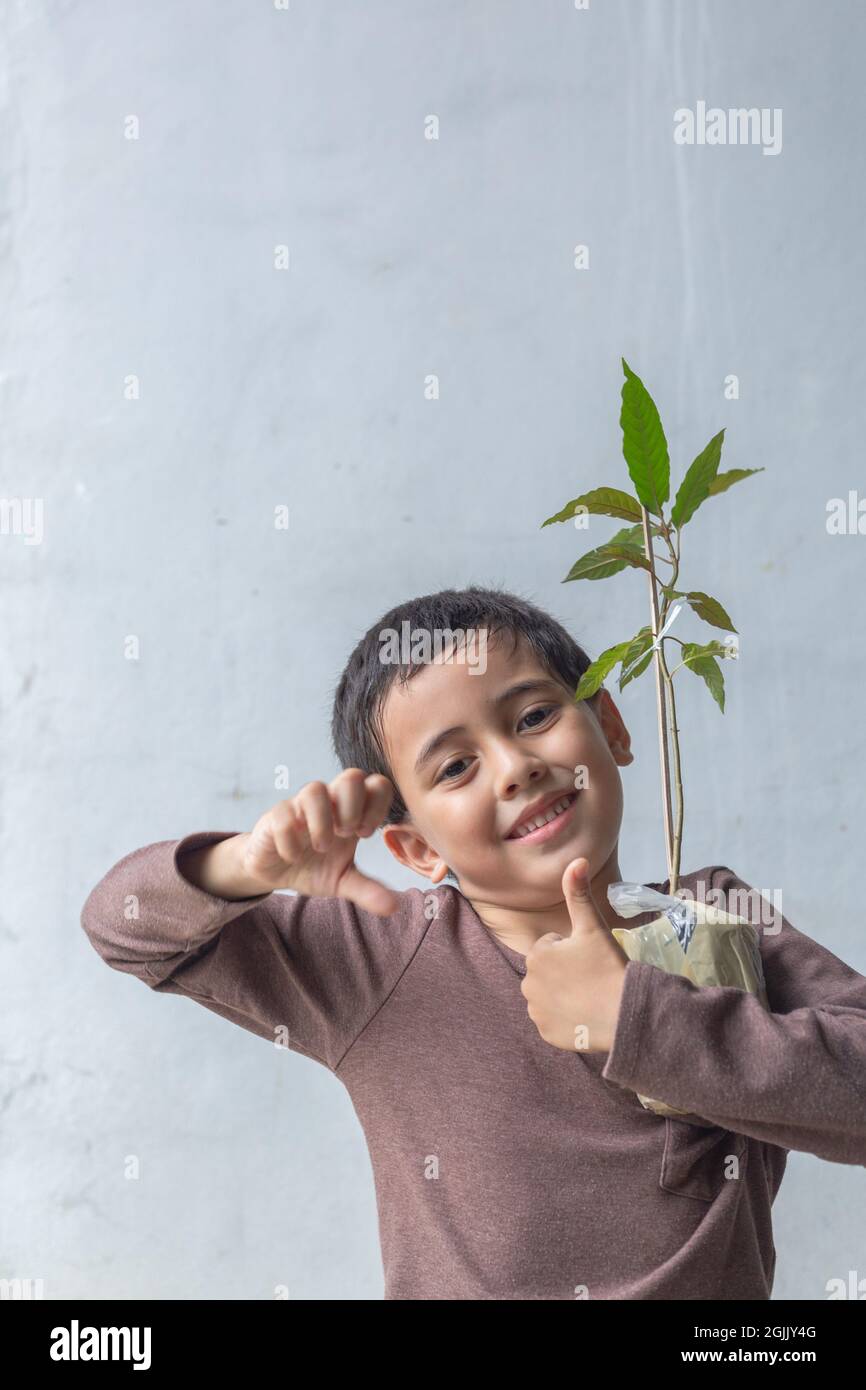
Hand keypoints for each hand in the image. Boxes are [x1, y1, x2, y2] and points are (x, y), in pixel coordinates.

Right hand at [236, 770, 401, 915]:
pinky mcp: (275, 816)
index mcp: (351, 811)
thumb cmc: (314, 867)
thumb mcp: (343, 880)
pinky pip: (284, 815)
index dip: (378, 805)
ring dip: (322, 822)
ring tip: (321, 847)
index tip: (365, 834)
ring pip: (315, 789)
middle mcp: (329, 802)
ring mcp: (301, 806)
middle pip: (351, 775)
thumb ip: (368, 889)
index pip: (377, 784)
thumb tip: (394, 907)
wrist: (276, 872)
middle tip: (346, 835)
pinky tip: (292, 857)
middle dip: (353, 808)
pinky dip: (289, 840)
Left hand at [520, 857, 629, 1052]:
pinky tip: (584, 1016)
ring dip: (564, 995)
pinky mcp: (545, 1034)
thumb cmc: (607, 966)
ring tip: (589, 996)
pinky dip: (565, 1019)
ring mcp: (536, 1012)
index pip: (553, 947)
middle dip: (565, 972)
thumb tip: (576, 859)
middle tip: (592, 977)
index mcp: (536, 955)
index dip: (574, 951)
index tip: (590, 958)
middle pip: (549, 971)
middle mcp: (527, 984)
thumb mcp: (592, 927)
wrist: (622, 1013)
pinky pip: (553, 1021)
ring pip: (550, 995)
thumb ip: (578, 894)